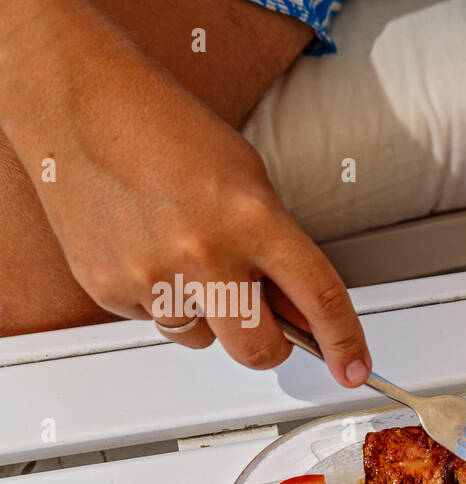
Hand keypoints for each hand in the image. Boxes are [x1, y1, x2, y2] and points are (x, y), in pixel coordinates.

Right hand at [0, 1, 369, 385]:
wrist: (82, 104)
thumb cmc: (170, 132)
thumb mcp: (251, 182)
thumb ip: (280, 251)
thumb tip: (303, 314)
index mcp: (252, 219)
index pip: (319, 298)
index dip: (343, 342)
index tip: (353, 367)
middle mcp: (204, 254)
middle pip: (258, 350)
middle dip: (268, 343)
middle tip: (261, 316)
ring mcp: (152, 275)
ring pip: (204, 340)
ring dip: (207, 315)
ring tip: (185, 253)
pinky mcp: (109, 288)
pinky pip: (157, 322)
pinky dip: (162, 298)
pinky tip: (149, 249)